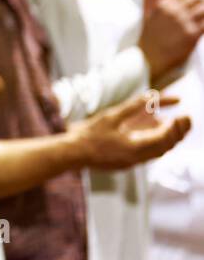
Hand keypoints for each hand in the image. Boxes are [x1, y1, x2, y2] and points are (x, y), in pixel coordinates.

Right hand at [75, 92, 190, 170]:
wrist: (73, 154)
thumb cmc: (89, 135)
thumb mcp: (110, 116)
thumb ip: (132, 106)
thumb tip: (151, 96)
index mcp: (134, 146)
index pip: (164, 137)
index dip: (175, 126)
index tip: (181, 114)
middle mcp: (138, 157)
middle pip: (167, 146)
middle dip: (180, 132)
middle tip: (187, 118)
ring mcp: (133, 162)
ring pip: (160, 152)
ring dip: (170, 139)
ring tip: (176, 125)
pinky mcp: (127, 164)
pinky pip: (150, 155)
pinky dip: (158, 144)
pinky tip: (156, 134)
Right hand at [139, 0, 203, 79]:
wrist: (148, 59)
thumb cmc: (152, 39)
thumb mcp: (153, 18)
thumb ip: (168, 8)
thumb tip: (185, 2)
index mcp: (163, 5)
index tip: (196, 4)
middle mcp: (173, 10)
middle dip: (202, 4)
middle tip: (202, 14)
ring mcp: (183, 21)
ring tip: (201, 22)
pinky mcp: (192, 34)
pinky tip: (202, 30)